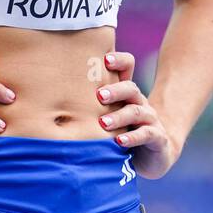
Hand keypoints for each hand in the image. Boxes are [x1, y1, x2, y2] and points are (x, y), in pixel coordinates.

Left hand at [95, 50, 181, 179]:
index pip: (128, 67)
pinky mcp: (157, 137)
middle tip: (99, 96)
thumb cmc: (123, 130)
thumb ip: (89, 106)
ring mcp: (150, 119)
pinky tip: (119, 141)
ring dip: (119, 116)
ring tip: (102, 123)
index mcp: (126, 92)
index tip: (105, 59)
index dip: (119, 60)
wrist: (155, 153)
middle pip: (131, 89)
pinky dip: (133, 137)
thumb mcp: (108, 115)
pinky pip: (147, 134)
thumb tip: (55, 96)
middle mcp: (139, 102)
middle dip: (115, 91)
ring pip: (136, 112)